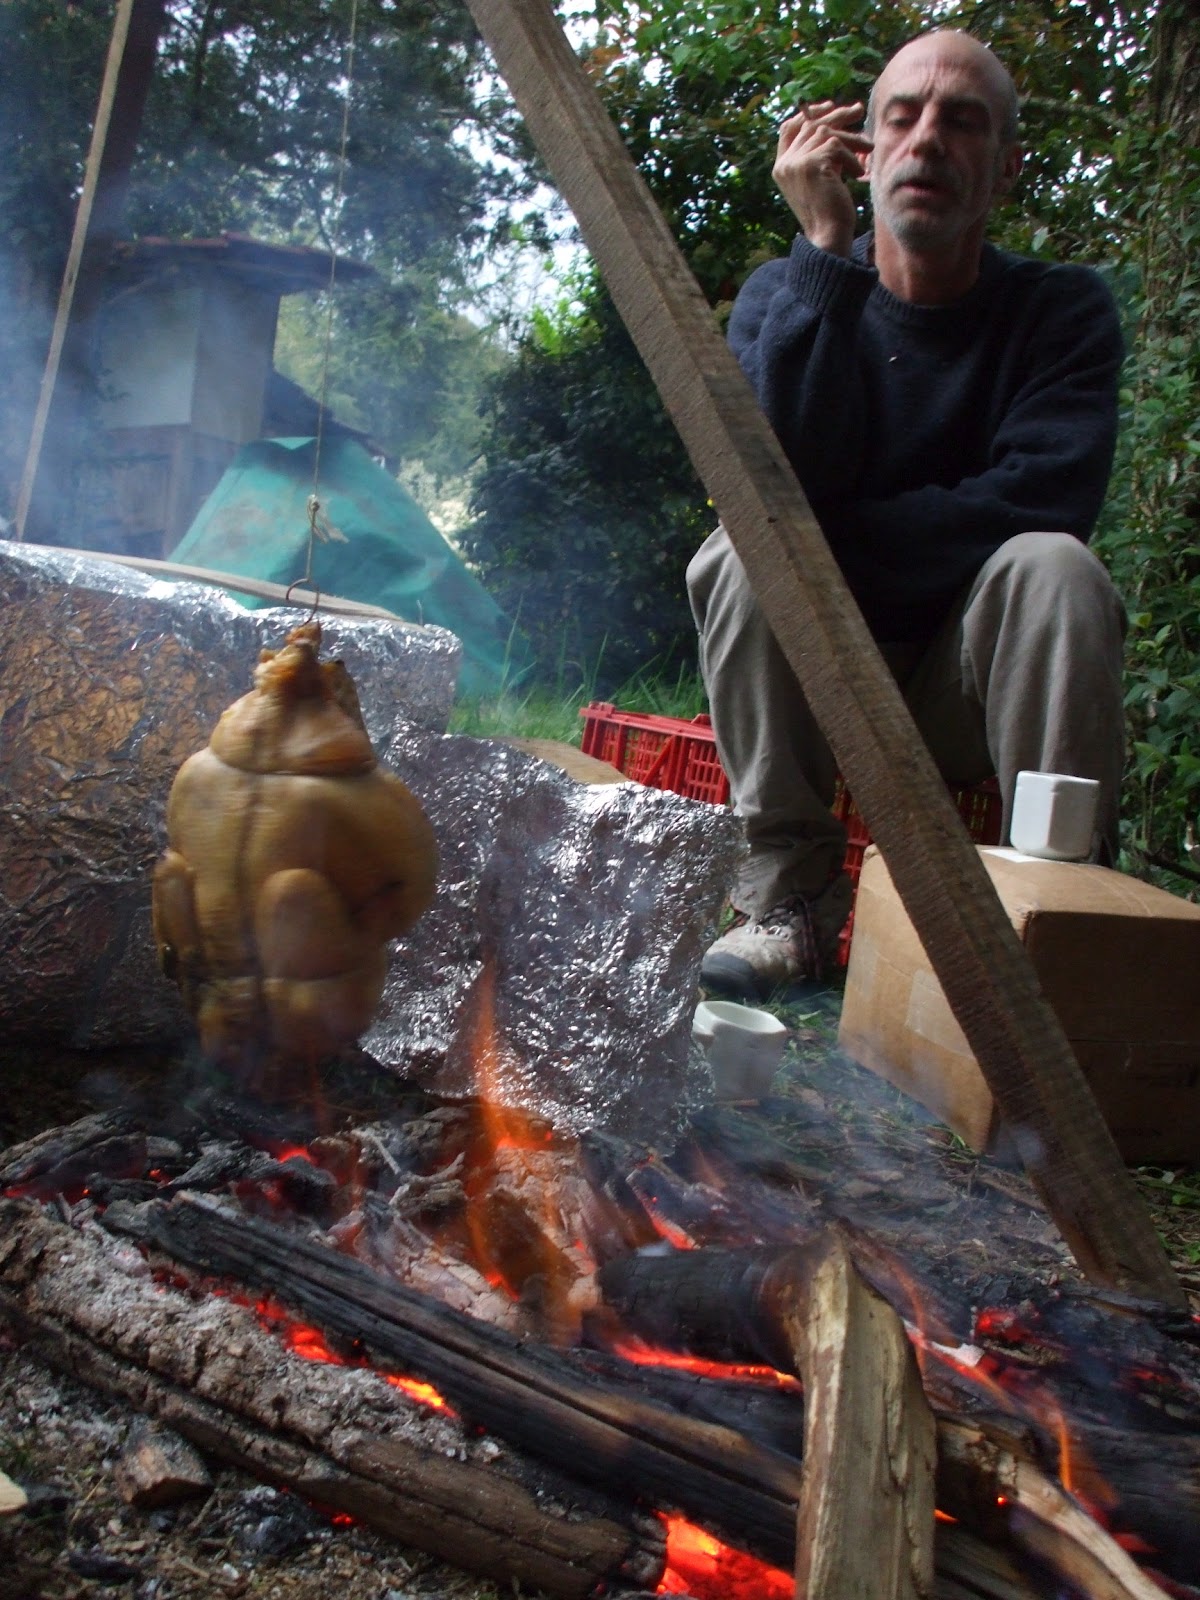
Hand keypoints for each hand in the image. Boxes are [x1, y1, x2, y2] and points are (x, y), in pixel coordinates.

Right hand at [773, 100, 871, 256]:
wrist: (827, 236)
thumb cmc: (829, 211)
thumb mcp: (820, 177)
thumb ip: (818, 153)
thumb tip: (836, 122)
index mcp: (781, 167)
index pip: (789, 128)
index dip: (809, 114)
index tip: (830, 107)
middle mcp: (784, 164)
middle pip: (810, 125)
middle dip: (836, 116)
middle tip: (857, 110)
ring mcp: (795, 164)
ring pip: (826, 133)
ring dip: (851, 139)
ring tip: (868, 148)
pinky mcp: (810, 165)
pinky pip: (836, 146)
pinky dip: (852, 158)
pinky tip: (858, 175)